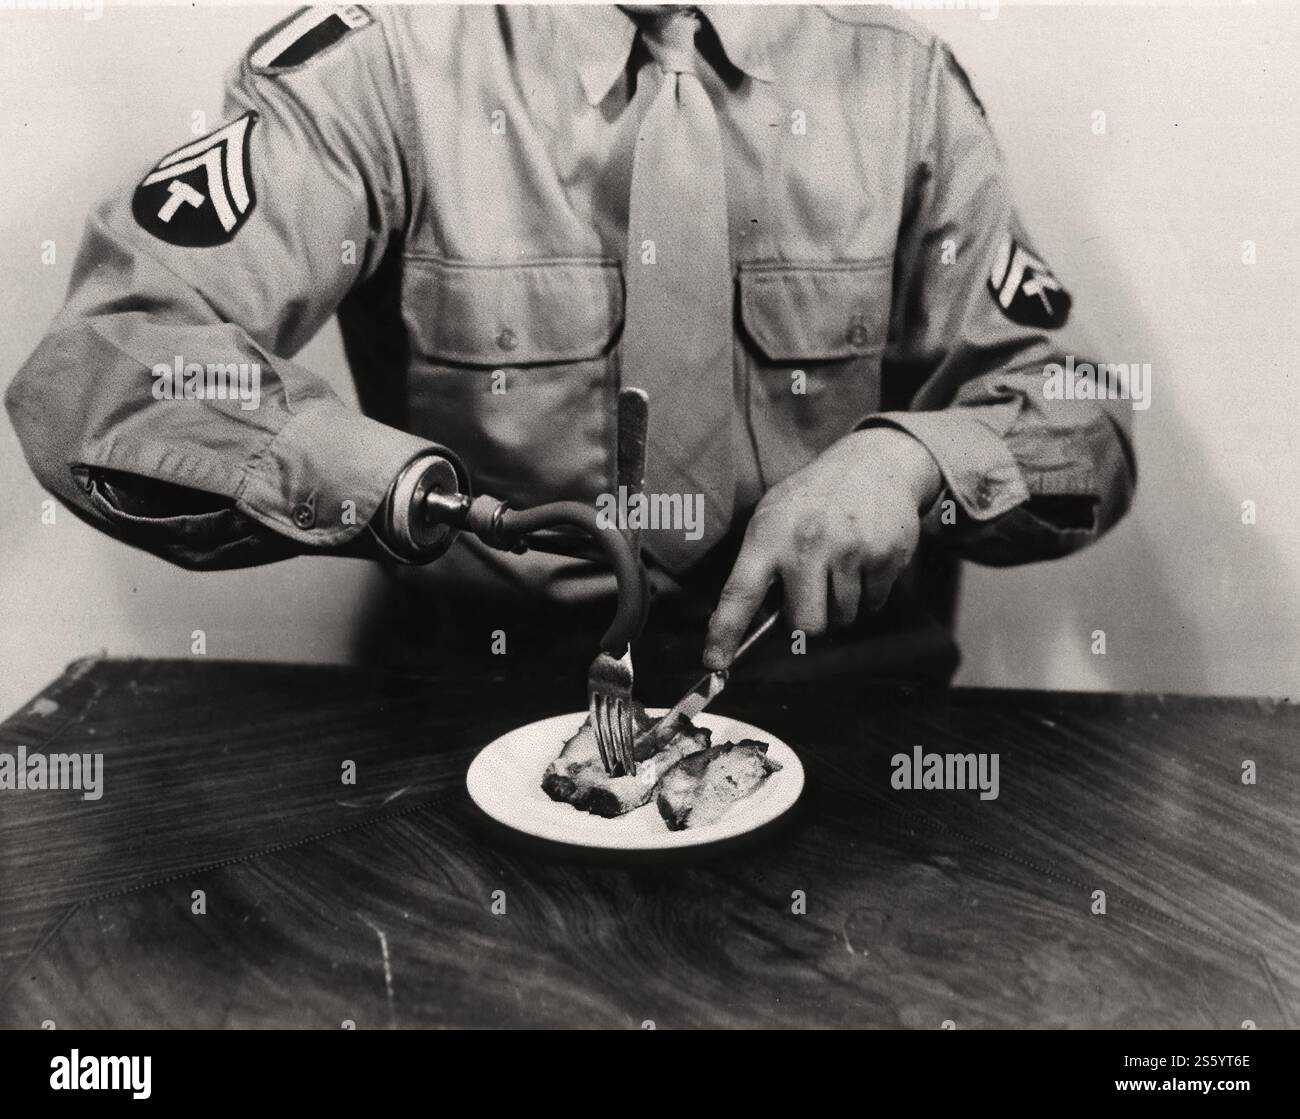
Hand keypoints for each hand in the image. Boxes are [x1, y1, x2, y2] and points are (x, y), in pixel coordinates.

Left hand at [703, 427, 941, 668]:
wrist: (875, 462)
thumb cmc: (813, 498)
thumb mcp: (773, 516)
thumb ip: (759, 564)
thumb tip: (746, 623)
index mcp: (769, 536)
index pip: (740, 593)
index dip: (725, 632)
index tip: (714, 662)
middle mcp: (808, 544)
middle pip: (805, 625)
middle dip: (808, 623)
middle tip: (810, 598)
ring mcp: (850, 550)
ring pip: (843, 618)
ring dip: (840, 606)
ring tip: (839, 568)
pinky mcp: (886, 556)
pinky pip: (873, 604)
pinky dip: (868, 594)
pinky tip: (862, 562)